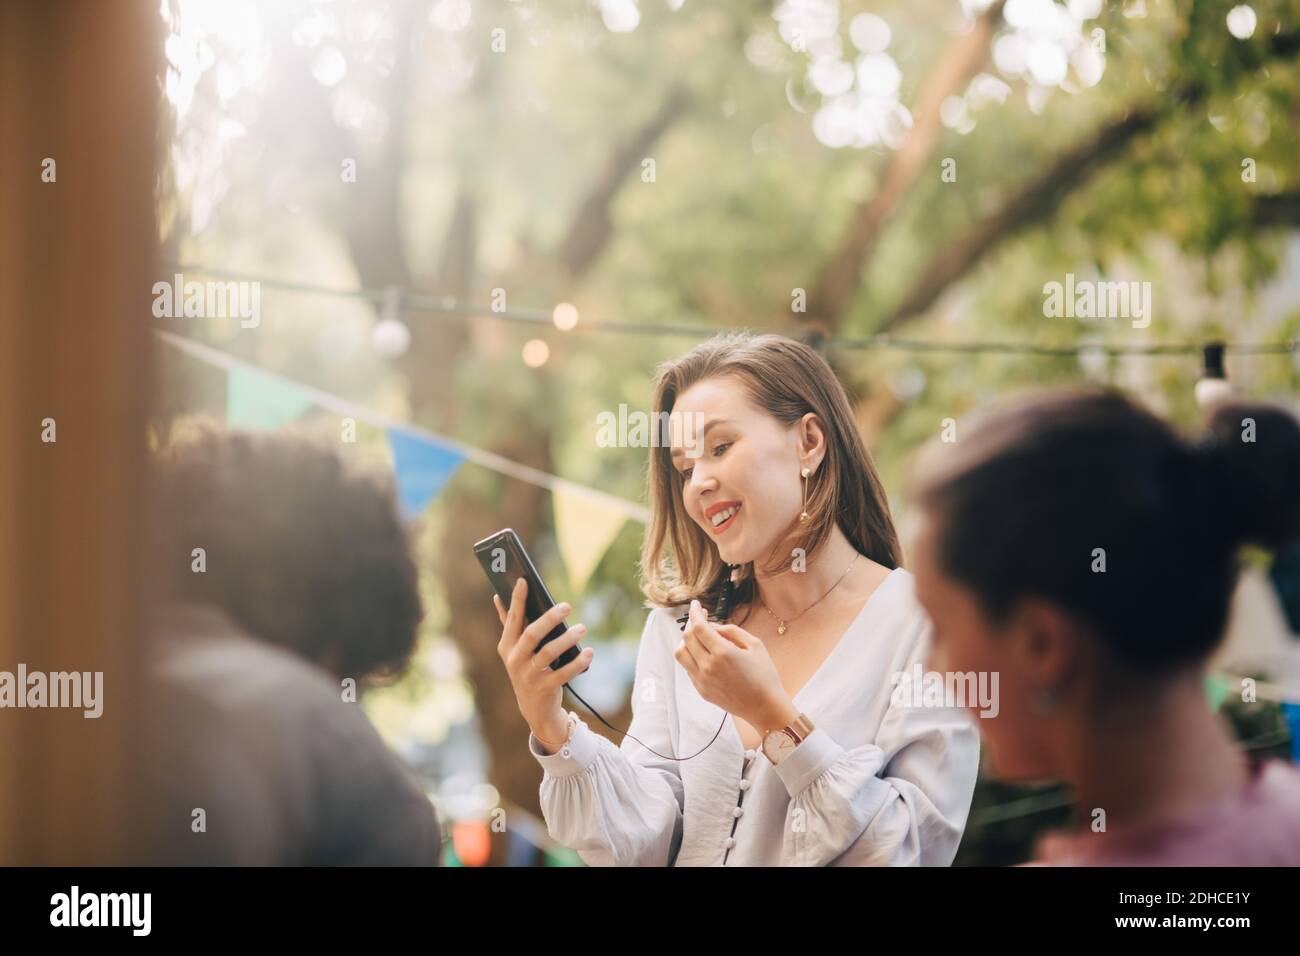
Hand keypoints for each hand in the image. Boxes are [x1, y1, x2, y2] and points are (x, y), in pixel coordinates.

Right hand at [494, 577, 592, 749]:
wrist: (534, 707)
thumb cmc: (527, 668)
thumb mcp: (515, 649)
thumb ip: (509, 624)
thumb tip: (497, 597)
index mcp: (507, 646)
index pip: (512, 618)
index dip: (517, 599)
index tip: (524, 581)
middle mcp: (515, 660)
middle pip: (532, 634)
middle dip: (549, 618)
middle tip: (567, 606)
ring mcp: (529, 675)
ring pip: (548, 652)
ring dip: (567, 638)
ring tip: (582, 628)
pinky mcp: (545, 688)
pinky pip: (564, 673)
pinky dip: (578, 662)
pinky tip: (589, 652)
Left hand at [673, 599, 795, 733]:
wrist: (765, 707)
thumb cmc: (764, 675)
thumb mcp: (755, 645)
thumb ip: (731, 631)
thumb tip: (712, 626)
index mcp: (722, 653)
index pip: (698, 627)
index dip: (694, 612)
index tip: (695, 604)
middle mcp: (708, 667)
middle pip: (687, 638)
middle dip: (692, 623)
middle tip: (701, 617)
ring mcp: (702, 680)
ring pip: (681, 653)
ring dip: (687, 641)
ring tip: (699, 637)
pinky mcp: (701, 691)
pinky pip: (688, 668)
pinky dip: (692, 656)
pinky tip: (705, 654)